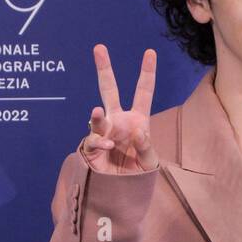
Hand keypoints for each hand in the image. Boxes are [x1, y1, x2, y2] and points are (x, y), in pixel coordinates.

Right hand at [79, 45, 159, 175]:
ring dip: (97, 116)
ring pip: (98, 117)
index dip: (147, 73)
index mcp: (137, 120)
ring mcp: (104, 133)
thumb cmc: (138, 174)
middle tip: (99, 48)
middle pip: (109, 90)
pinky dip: (100, 143)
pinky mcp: (92, 148)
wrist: (122, 194)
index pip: (143, 92)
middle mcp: (118, 122)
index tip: (150, 52)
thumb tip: (138, 131)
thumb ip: (146, 146)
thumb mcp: (149, 161)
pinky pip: (93, 141)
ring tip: (97, 112)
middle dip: (104, 69)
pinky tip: (108, 147)